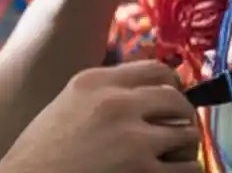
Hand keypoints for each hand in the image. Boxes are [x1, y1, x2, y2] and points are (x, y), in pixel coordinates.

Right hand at [0, 61, 200, 172]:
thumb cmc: (42, 152)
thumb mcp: (67, 105)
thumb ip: (103, 94)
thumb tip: (145, 95)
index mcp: (94, 82)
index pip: (156, 70)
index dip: (172, 86)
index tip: (169, 103)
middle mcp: (116, 103)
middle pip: (177, 99)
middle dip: (182, 118)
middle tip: (174, 134)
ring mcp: (132, 139)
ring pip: (189, 134)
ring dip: (184, 148)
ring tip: (170, 158)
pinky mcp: (143, 171)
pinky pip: (189, 168)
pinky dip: (184, 171)